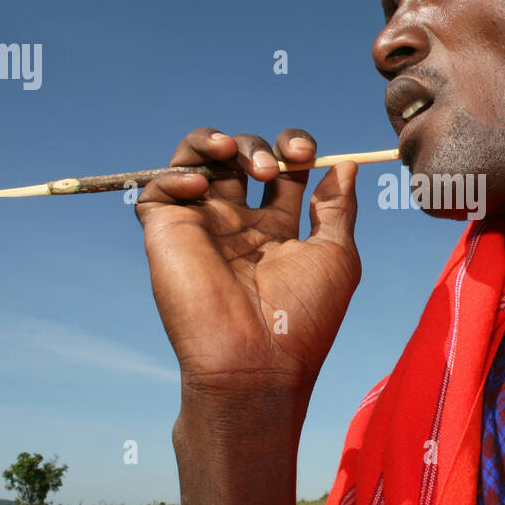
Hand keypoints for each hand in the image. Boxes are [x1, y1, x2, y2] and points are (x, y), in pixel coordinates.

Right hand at [135, 127, 360, 432]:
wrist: (255, 363)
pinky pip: (157, 187)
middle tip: (271, 167)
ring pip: (195, 160)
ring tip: (233, 156)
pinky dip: (177, 173)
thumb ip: (337, 208)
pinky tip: (202, 187)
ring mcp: (202, 226)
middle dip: (259, 146)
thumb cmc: (302, 317)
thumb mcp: (336, 256)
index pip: (283, 171)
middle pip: (241, 157)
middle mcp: (238, 225)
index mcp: (279, 230)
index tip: (308, 154)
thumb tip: (347, 166)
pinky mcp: (166, 233)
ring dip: (213, 142)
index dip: (295, 148)